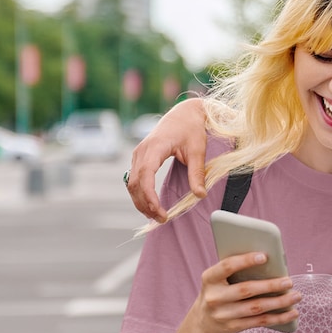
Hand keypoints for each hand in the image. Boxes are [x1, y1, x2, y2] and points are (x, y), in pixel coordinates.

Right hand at [126, 99, 208, 221]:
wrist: (185, 112)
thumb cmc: (192, 128)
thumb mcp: (197, 150)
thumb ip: (197, 173)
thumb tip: (200, 195)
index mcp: (155, 147)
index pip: (145, 176)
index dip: (149, 197)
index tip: (160, 212)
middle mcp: (142, 151)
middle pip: (135, 183)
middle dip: (145, 204)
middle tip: (161, 219)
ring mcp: (138, 153)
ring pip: (131, 183)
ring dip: (141, 201)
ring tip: (156, 216)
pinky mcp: (140, 157)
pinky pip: (133, 178)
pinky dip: (140, 193)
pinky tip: (149, 204)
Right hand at [189, 252, 301, 332]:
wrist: (203, 321)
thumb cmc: (220, 290)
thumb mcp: (220, 278)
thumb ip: (237, 269)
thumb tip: (271, 262)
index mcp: (210, 279)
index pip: (227, 267)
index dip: (245, 261)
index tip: (264, 256)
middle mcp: (214, 297)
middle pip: (246, 290)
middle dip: (270, 286)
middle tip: (289, 281)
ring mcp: (223, 315)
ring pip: (256, 308)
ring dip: (279, 302)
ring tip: (296, 296)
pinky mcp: (233, 327)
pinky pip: (259, 322)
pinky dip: (278, 318)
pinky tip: (292, 313)